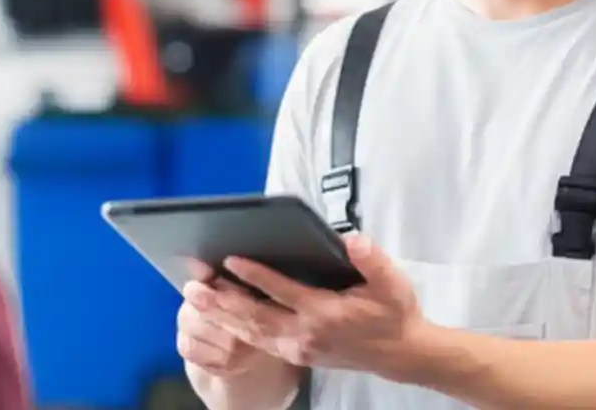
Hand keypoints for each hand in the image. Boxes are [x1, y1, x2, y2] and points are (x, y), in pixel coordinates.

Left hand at [182, 233, 424, 377]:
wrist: (401, 354)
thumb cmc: (393, 314)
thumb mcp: (392, 283)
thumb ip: (371, 260)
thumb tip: (353, 240)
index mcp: (326, 314)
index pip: (282, 291)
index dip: (255, 275)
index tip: (231, 260)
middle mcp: (306, 334)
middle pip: (255, 316)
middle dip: (223, 300)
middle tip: (195, 285)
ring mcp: (298, 348)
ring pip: (250, 332)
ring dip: (221, 315)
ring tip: (195, 299)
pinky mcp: (295, 355)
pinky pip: (256, 343)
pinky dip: (234, 330)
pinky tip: (218, 318)